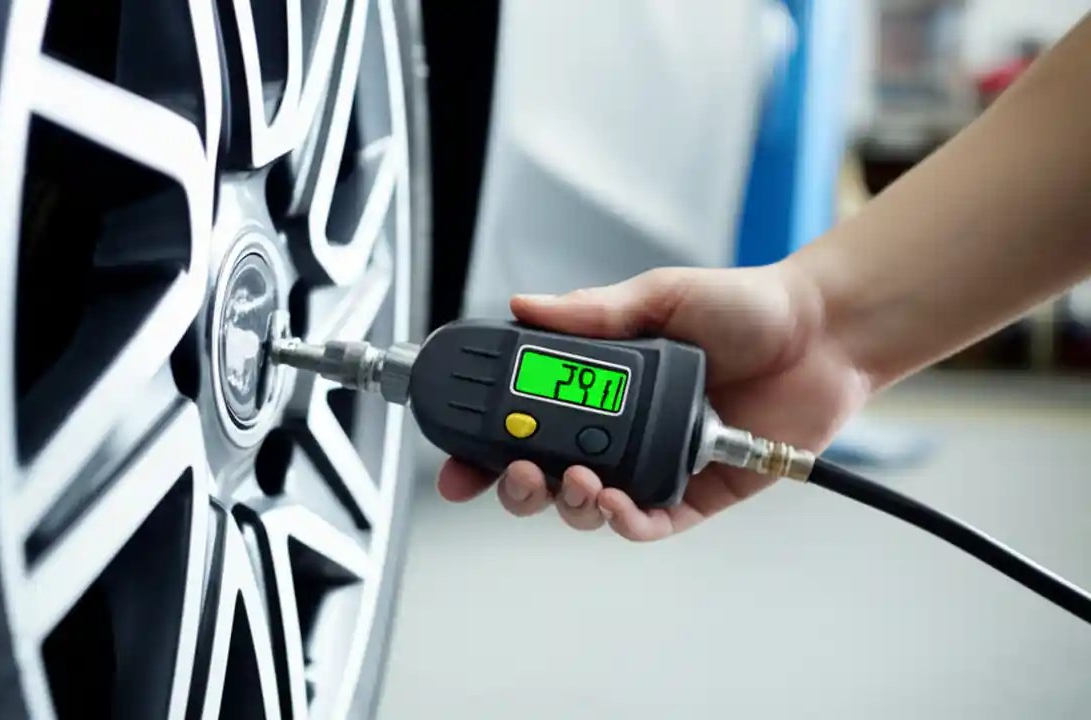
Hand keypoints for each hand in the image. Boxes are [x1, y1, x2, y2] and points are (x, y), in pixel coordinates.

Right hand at [436, 262, 870, 540]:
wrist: (822, 332)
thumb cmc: (747, 307)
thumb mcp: (659, 295)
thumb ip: (592, 312)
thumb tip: (526, 307)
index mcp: (601, 385)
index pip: (526, 419)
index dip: (484, 443)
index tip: (456, 456)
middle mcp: (618, 429)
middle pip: (544, 474)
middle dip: (515, 484)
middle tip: (515, 470)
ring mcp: (652, 462)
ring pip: (587, 505)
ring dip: (569, 501)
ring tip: (578, 480)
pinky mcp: (693, 493)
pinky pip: (649, 523)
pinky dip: (625, 521)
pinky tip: (615, 504)